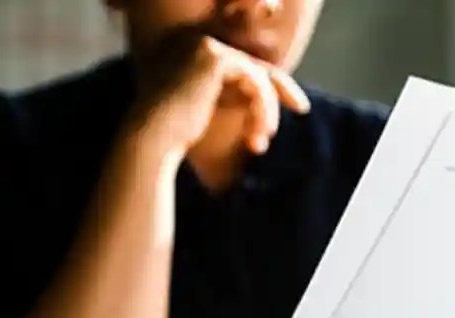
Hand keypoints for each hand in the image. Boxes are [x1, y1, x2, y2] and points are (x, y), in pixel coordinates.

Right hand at [127, 30, 310, 157]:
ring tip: (264, 138)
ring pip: (255, 74)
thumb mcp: (211, 111)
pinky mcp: (214, 57)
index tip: (293, 105)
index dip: (267, 85)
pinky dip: (262, 107)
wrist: (151, 139)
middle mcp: (196, 41)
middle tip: (302, 108)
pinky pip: (254, 79)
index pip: (240, 65)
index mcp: (190, 52)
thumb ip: (236, 95)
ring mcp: (205, 45)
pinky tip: (262, 130)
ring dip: (265, 109)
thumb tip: (276, 95)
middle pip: (252, 64)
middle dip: (280, 89)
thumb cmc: (175, 135)